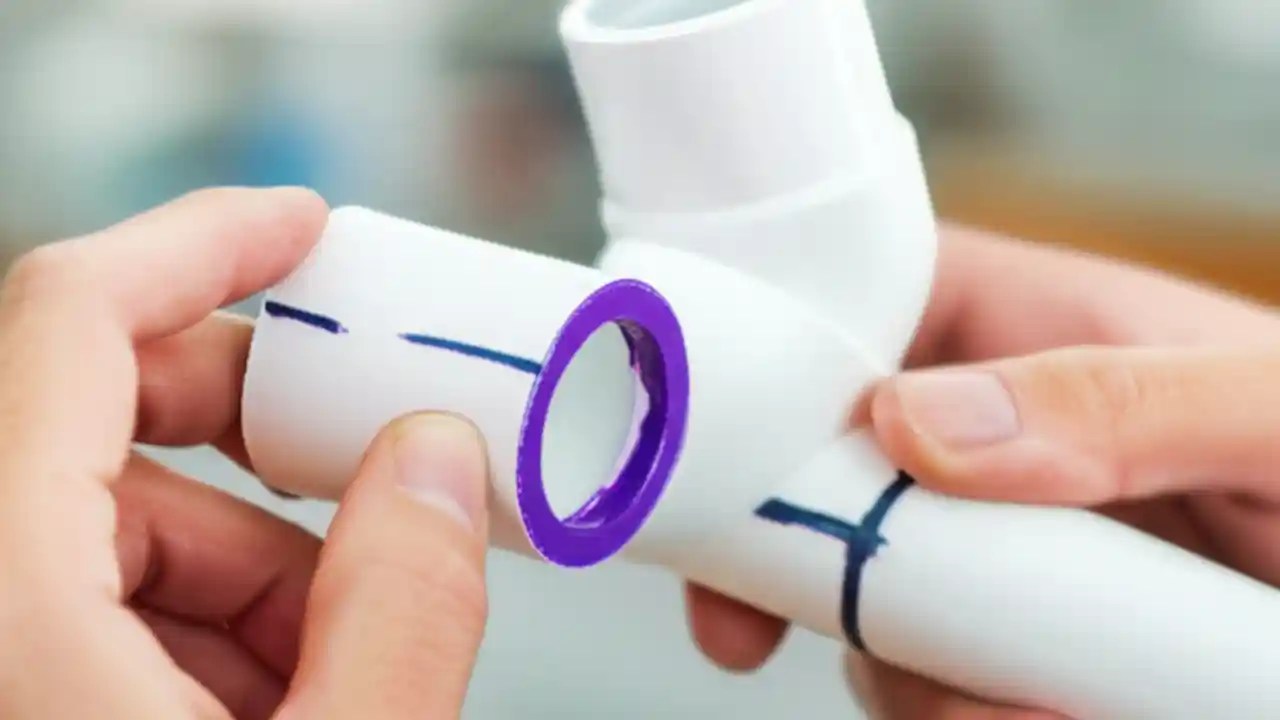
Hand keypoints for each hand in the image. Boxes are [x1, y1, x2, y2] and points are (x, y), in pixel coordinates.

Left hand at [0, 189, 491, 719]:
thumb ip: (401, 614)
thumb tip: (434, 467)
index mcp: (1, 597)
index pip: (71, 318)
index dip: (203, 243)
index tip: (299, 229)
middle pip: (94, 422)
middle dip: (258, 453)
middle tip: (368, 478)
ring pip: (101, 526)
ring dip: (244, 575)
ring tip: (329, 669)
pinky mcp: (2, 688)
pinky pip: (80, 602)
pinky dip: (193, 632)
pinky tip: (273, 701)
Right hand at [683, 227, 1279, 717]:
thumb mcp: (1273, 413)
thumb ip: (1125, 396)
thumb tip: (921, 420)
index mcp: (1048, 345)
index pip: (869, 313)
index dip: (773, 370)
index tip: (713, 458)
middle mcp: (1012, 453)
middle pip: (840, 482)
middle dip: (800, 564)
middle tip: (746, 631)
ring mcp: (1019, 560)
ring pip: (883, 605)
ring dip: (904, 673)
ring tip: (1013, 705)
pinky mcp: (1034, 657)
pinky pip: (945, 693)